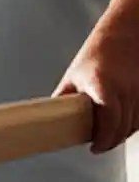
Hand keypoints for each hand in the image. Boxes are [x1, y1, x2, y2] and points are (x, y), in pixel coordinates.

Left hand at [53, 28, 138, 152]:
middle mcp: (125, 91)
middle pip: (122, 128)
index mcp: (103, 86)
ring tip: (107, 136)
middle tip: (99, 144)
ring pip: (134, 125)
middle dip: (110, 141)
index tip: (95, 147)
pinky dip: (132, 125)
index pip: (108, 121)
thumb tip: (52, 115)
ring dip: (121, 135)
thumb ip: (66, 96)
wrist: (125, 34)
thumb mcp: (74, 74)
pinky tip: (122, 125)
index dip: (102, 139)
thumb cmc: (99, 51)